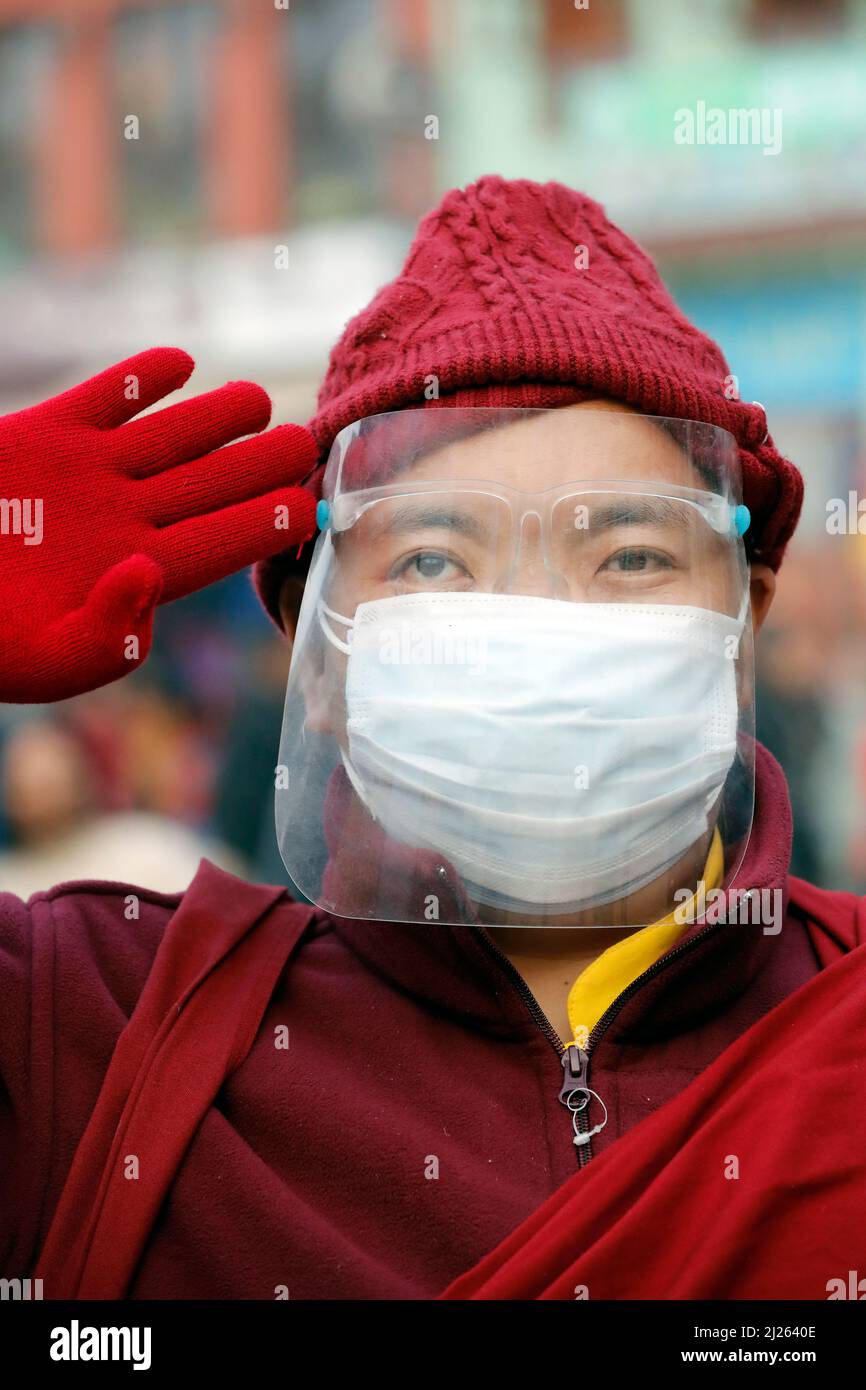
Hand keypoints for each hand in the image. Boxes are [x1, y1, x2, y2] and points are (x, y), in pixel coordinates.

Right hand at [0, 347, 317, 701]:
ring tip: (256, 398)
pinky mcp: (44, 435)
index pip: (218, 544)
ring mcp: (89, 474)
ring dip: (214, 416)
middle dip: (257, 464)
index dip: (264, 524)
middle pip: (208, 485)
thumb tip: (151, 573)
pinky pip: (104, 399)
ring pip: (168, 437)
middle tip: (303, 440)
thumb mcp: (51, 661)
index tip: (307, 504)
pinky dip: (138, 379)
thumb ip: (112, 633)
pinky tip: (178, 361)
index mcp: (139, 574)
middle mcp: (125, 519)